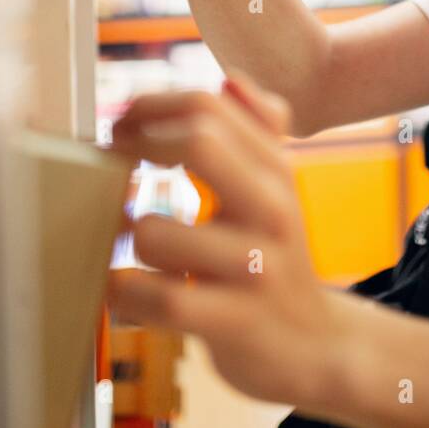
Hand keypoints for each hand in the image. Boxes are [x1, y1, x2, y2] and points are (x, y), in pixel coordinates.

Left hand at [107, 70, 357, 411]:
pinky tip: (123, 290)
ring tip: (123, 243)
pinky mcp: (238, 321)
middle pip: (199, 140)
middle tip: (110, 168)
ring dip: (124, 239)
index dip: (153, 106)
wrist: (319, 347)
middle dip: (136, 148)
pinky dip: (125, 294)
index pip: (210, 107)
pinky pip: (162, 298)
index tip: (121, 126)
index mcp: (276, 170)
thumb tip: (232, 80)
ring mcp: (257, 266)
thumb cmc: (278, 263)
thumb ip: (260, 133)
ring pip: (159, 232)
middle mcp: (273, 208)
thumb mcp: (278, 193)